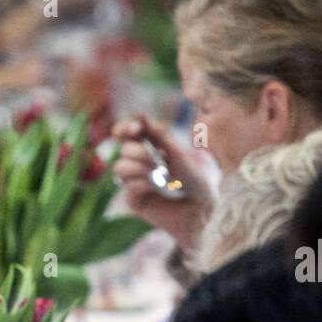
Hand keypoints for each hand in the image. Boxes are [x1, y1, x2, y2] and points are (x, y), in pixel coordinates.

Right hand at [112, 115, 213, 251]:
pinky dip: (143, 185)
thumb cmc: (195, 177)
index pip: (126, 134)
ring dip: (139, 168)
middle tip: (161, 158)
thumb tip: (140, 115)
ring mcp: (135, 181)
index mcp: (149, 146)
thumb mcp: (177, 151)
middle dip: (139, 152)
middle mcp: (139, 163)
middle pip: (123, 150)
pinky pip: (128, 188)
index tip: (133, 129)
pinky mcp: (134, 200)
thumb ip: (159, 134)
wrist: (201, 206)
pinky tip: (157, 188)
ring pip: (119, 168)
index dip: (124, 128)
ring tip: (160, 173)